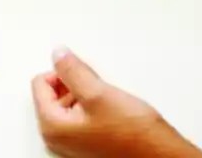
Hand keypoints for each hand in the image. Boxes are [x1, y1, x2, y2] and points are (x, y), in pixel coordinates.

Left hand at [32, 48, 201, 157]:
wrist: (160, 156)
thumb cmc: (133, 135)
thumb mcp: (98, 93)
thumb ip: (72, 70)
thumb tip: (57, 55)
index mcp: (52, 127)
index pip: (40, 84)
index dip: (62, 73)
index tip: (82, 75)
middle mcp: (56, 139)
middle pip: (52, 94)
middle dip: (73, 85)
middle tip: (98, 90)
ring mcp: (71, 144)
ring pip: (68, 104)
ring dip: (84, 95)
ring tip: (108, 102)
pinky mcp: (87, 145)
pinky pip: (80, 117)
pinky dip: (92, 107)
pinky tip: (111, 111)